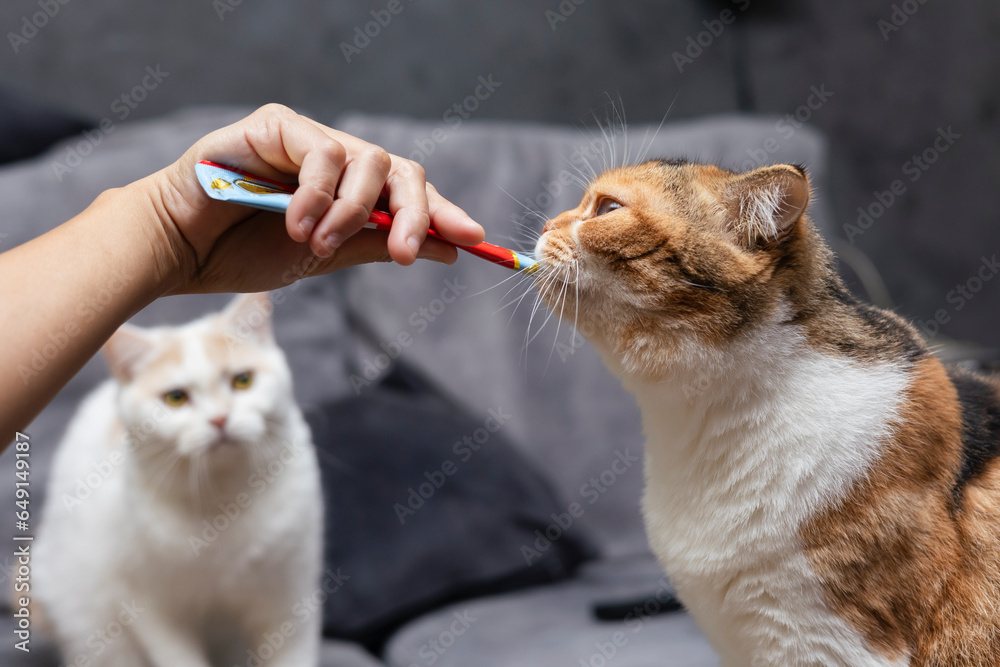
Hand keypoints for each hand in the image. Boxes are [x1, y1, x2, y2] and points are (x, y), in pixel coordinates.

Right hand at [136, 104, 484, 293]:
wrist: (181, 251)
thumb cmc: (244, 252)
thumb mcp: (327, 256)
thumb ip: (381, 244)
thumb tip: (447, 247)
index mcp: (350, 190)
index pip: (408, 192)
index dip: (442, 214)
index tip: (474, 240)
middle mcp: (335, 159)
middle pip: (400, 169)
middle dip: (414, 214)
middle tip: (405, 255)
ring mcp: (307, 138)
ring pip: (367, 159)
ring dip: (351, 212)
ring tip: (316, 244)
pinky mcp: (276, 124)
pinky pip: (322, 152)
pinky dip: (317, 194)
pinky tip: (294, 223)